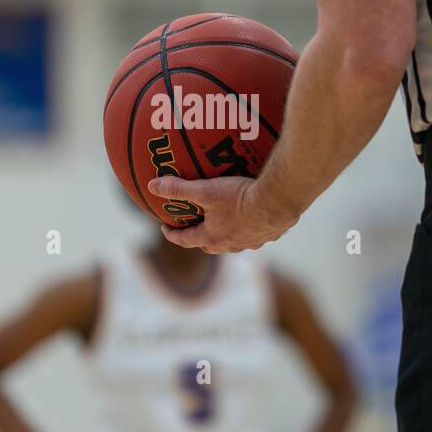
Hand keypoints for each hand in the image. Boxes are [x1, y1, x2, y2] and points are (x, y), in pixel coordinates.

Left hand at [147, 175, 297, 252]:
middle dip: (199, 237)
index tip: (165, 229)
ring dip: (226, 233)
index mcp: (212, 237)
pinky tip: (254, 213)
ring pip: (234, 241)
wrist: (279, 201)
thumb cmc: (240, 198)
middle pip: (210, 244)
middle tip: (193, 226)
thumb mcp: (205, 190)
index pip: (186, 240)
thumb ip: (179, 188)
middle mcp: (231, 244)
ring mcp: (253, 242)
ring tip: (224, 220)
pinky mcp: (271, 235)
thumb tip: (152, 186)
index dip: (173, 234)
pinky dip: (250, 226)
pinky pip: (256, 233)